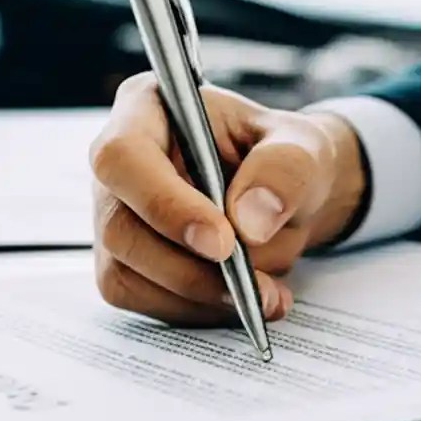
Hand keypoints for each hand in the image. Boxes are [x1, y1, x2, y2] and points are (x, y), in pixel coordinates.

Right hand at [89, 72, 366, 325]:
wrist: (286, 195)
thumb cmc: (284, 158)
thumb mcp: (304, 148)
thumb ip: (284, 171)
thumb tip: (249, 224)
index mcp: (149, 109)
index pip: (122, 156)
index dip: (163, 204)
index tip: (222, 242)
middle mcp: (119, 166)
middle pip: (119, 227)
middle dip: (189, 268)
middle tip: (252, 284)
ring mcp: (116, 217)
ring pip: (128, 275)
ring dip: (199, 296)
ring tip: (264, 294)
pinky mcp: (127, 263)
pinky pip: (145, 302)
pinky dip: (198, 310)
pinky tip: (241, 299)